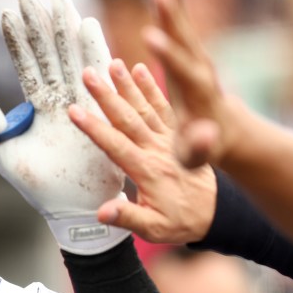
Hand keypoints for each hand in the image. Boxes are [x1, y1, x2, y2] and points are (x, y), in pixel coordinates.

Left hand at [0, 0, 128, 253]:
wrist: (75, 210)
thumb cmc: (41, 188)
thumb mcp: (7, 153)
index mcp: (39, 109)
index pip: (27, 67)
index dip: (17, 41)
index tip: (8, 12)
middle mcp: (62, 100)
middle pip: (50, 54)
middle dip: (41, 24)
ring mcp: (83, 103)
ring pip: (72, 58)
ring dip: (65, 29)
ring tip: (59, 0)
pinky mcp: (101, 111)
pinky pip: (97, 76)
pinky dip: (93, 50)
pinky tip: (87, 25)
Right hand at [68, 58, 217, 244]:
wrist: (217, 213)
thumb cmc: (181, 222)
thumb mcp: (155, 229)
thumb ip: (128, 217)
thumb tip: (102, 212)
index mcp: (147, 171)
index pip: (116, 146)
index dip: (94, 128)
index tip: (75, 111)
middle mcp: (157, 150)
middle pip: (128, 119)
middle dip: (106, 96)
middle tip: (89, 74)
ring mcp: (168, 140)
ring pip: (144, 108)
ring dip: (127, 85)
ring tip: (112, 64)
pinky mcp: (176, 134)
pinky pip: (163, 107)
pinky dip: (152, 88)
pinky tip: (141, 70)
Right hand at [143, 0, 245, 167]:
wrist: (228, 132)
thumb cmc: (205, 148)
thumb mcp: (200, 155)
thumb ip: (200, 146)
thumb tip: (206, 134)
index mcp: (196, 93)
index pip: (181, 70)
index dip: (166, 54)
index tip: (150, 37)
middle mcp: (198, 69)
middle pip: (184, 39)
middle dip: (171, 16)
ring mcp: (195, 58)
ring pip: (182, 24)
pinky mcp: (190, 51)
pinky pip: (179, 22)